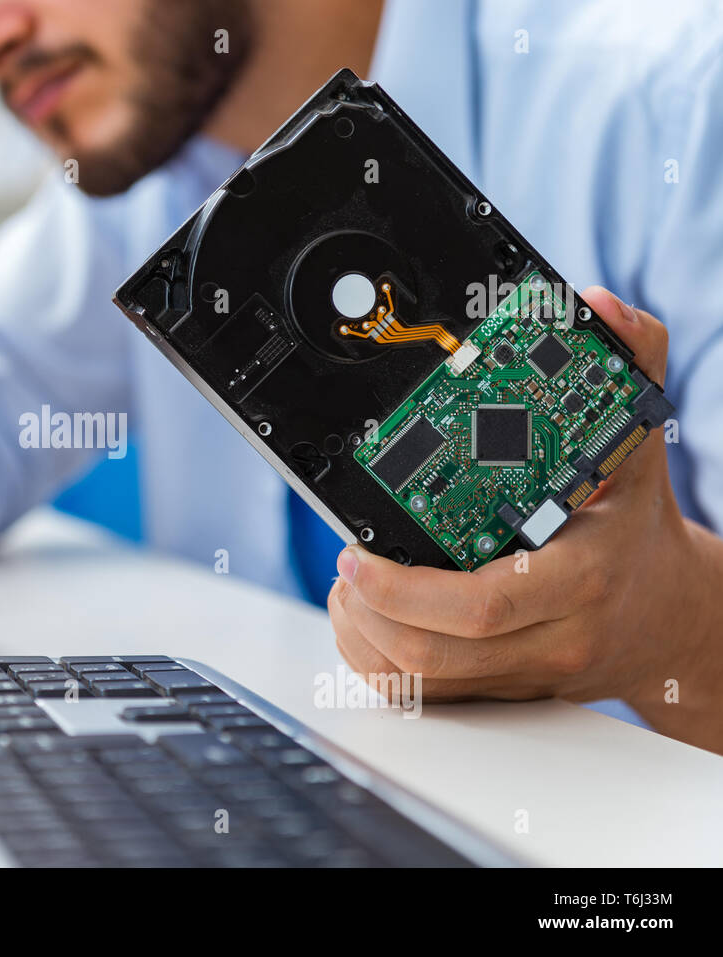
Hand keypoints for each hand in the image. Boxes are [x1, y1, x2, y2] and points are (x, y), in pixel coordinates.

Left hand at [327, 287, 722, 752]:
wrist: (673, 620)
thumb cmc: (637, 530)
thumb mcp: (641, 443)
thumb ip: (631, 366)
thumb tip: (596, 307)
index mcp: (579, 575)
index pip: (484, 602)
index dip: (407, 588)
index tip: (358, 551)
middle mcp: (549, 634)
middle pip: (433, 650)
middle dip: (368, 608)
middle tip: (345, 560)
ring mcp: (520, 672)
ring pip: (417, 681)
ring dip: (362, 633)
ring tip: (350, 585)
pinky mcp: (497, 691)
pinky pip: (421, 696)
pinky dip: (376, 658)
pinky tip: (368, 616)